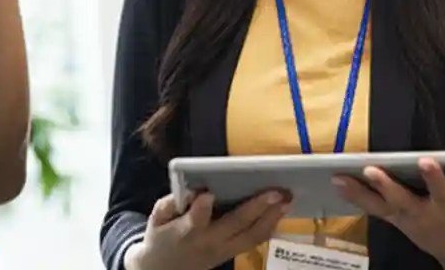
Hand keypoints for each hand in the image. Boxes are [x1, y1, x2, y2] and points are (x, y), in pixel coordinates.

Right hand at [125, 191, 288, 269]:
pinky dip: (270, 227)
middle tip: (276, 192)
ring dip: (271, 218)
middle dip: (257, 208)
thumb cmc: (160, 237)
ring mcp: (223, 250)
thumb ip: (171, 204)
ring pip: (251, 237)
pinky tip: (281, 212)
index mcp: (185, 232)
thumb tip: (191, 191)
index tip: (208, 194)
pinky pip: (254, 241)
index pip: (194, 221)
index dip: (201, 209)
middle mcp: (208, 242)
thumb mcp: (156, 219)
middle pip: (235, 226)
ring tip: (287, 200)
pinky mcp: (232, 254)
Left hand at [332, 159, 444, 268]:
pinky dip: (354, 196)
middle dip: (387, 185)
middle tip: (372, 170)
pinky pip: (371, 207)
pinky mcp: (394, 218)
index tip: (426, 161)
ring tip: (339, 177)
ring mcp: (406, 217)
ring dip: (360, 192)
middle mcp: (424, 213)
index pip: (442, 190)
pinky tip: (337, 181)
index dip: (434, 177)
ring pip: (380, 205)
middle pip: (402, 199)